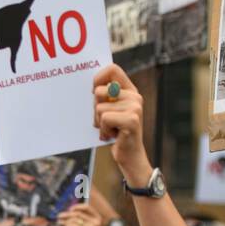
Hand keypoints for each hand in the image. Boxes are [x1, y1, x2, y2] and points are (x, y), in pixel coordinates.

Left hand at [57, 203, 103, 225]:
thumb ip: (81, 218)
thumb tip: (69, 209)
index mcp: (98, 219)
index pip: (87, 207)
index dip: (77, 207)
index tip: (69, 209)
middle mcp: (96, 223)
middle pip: (78, 213)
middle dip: (67, 214)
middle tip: (59, 216)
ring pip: (74, 219)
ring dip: (65, 220)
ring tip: (59, 222)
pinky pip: (72, 225)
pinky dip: (66, 225)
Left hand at [93, 65, 150, 186]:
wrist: (129, 156)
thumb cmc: (115, 132)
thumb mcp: (109, 111)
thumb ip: (104, 96)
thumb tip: (89, 86)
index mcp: (129, 90)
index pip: (112, 69)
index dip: (98, 78)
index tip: (93, 92)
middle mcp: (134, 96)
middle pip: (100, 91)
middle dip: (95, 108)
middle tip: (104, 121)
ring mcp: (135, 107)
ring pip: (99, 108)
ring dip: (99, 123)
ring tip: (109, 130)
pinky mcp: (131, 120)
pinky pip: (104, 118)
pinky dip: (103, 130)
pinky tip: (111, 136)